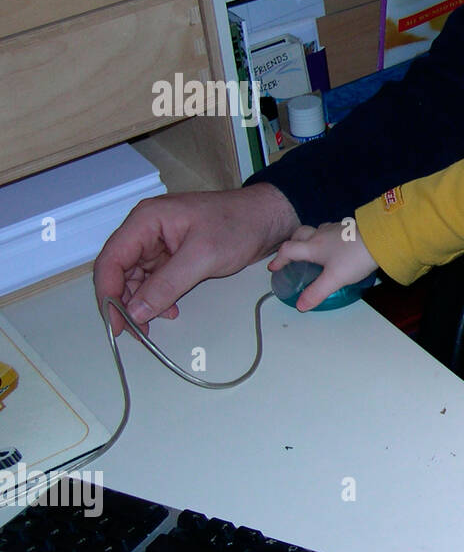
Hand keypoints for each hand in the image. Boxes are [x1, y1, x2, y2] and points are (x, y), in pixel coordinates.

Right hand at [93, 183, 299, 336]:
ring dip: (142, 303)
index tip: (116, 322)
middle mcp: (146, 230)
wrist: (267, 219)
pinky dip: (158, 297)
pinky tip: (170, 311)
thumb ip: (167, 285)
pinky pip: (155, 280)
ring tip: (155, 324)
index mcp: (146, 220)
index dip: (108, 293)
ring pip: (136, 279)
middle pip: (120, 271)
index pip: (112, 259)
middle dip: (124, 302)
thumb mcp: (203, 257)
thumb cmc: (239, 225)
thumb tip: (136, 312)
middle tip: (134, 332)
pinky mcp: (173, 255)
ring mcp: (159, 243)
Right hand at [267, 221, 377, 310]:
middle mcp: (321, 235)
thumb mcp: (334, 279)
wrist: (380, 238)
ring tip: (312, 250)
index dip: (279, 259)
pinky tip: (335, 245)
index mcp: (313, 246)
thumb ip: (317, 292)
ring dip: (310, 238)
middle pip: (299, 234)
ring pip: (316, 230)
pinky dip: (327, 237)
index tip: (274, 267)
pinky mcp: (349, 228)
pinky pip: (331, 231)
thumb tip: (301, 305)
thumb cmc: (355, 256)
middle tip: (290, 254)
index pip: (289, 250)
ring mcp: (336, 229)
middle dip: (292, 243)